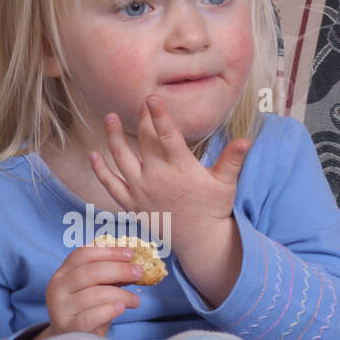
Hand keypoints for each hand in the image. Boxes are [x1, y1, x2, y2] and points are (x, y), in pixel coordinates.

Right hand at [43, 244, 143, 336]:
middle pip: (89, 272)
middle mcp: (57, 287)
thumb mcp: (94, 289)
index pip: (83, 254)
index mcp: (63, 273)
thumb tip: (134, 264)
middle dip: (118, 270)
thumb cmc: (86, 311)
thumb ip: (109, 276)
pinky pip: (90, 317)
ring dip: (121, 294)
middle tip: (138, 272)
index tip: (130, 253)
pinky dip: (109, 310)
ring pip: (94, 294)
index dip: (108, 252)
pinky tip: (122, 308)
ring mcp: (60, 308)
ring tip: (135, 300)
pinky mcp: (67, 328)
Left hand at [89, 95, 250, 234]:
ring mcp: (140, 191)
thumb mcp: (225, 183)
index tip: (151, 98)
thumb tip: (247, 140)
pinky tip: (93, 155)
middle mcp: (156, 177)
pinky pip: (110, 185)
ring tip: (109, 118)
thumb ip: (232, 159)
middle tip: (139, 104)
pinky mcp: (131, 204)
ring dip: (113, 137)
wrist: (198, 241)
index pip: (166, 135)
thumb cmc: (213, 209)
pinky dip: (100, 171)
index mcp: (180, 168)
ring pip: (121, 158)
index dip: (159, 115)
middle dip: (140, 120)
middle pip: (143, 141)